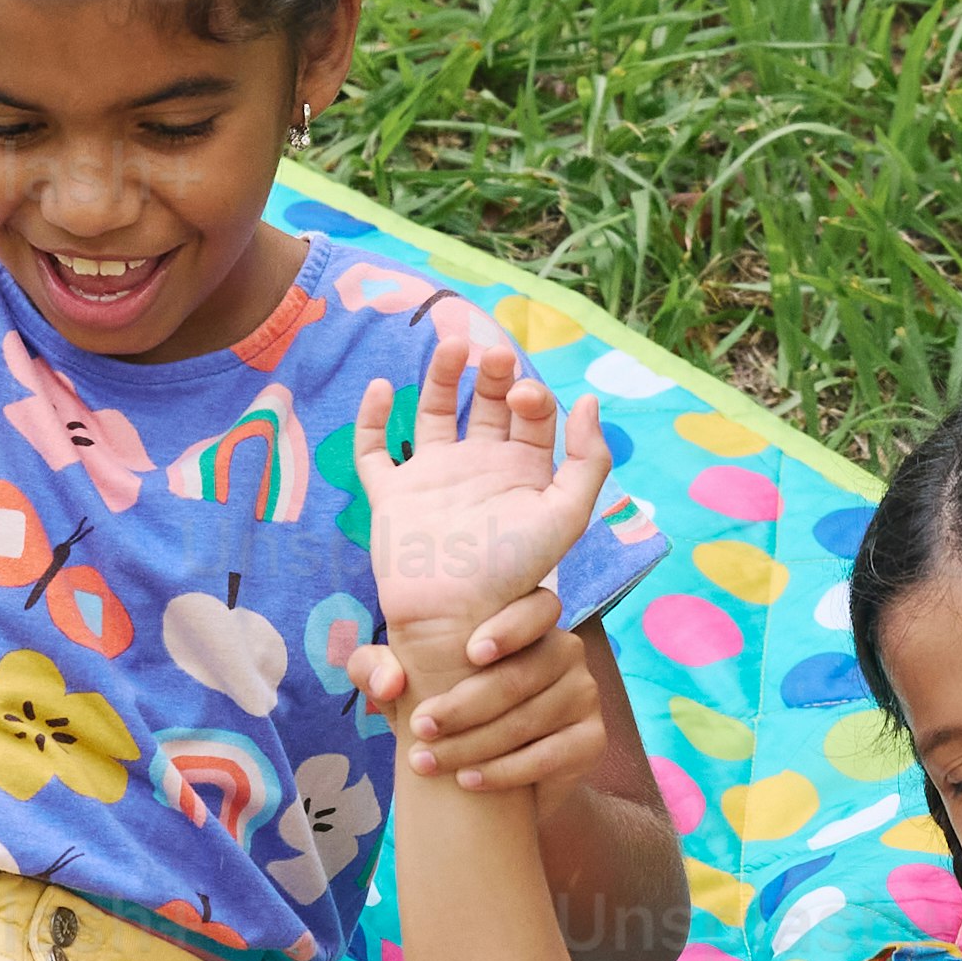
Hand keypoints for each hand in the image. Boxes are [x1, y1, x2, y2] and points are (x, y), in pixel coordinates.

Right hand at [355, 321, 620, 672]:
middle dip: (491, 373)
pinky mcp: (392, 493)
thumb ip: (587, 459)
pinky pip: (375, 450)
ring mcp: (433, 477)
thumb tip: (588, 401)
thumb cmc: (514, 571)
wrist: (456, 615)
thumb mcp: (566, 514)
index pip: (531, 415)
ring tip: (451, 346)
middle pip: (486, 403)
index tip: (524, 395)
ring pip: (435, 412)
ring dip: (442, 376)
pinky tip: (384, 387)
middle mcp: (480, 468)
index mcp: (523, 472)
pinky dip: (373, 418)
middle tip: (492, 352)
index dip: (530, 394)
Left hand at [359, 598, 626, 802]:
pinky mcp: (592, 739)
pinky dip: (504, 771)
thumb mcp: (405, 690)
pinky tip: (468, 780)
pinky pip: (549, 755)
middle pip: (518, 676)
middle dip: (463, 706)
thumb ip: (377, 670)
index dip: (509, 627)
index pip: (537, 608)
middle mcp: (564, 650)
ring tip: (429, 762)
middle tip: (421, 729)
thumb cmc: (446, 714)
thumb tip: (389, 680)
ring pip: (528, 719)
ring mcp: (583, 693)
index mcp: (527, 621)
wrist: (496, 783)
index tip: (471, 652)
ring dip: (473, 745)